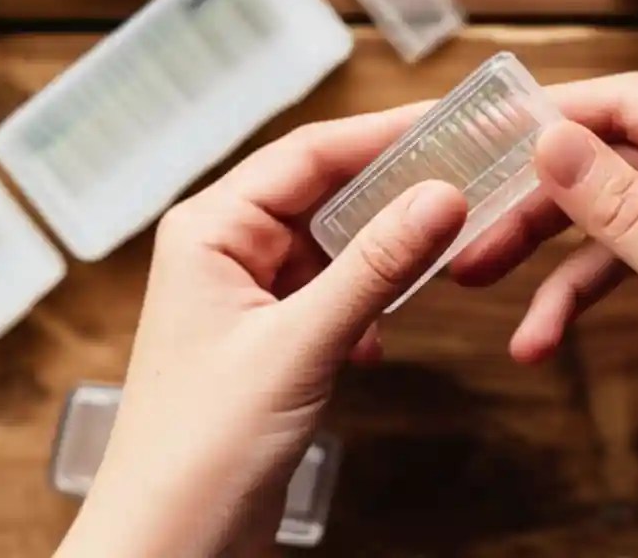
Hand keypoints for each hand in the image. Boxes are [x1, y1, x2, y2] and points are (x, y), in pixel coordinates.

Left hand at [56, 107, 467, 557]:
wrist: (169, 545)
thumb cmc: (197, 450)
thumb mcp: (298, 346)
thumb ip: (373, 268)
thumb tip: (441, 197)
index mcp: (209, 229)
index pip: (309, 154)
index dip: (383, 133)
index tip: (452, 122)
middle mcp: (225, 250)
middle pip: (324, 191)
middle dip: (393, 187)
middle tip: (468, 172)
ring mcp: (248, 296)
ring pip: (333, 245)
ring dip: (385, 249)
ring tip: (446, 241)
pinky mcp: (271, 340)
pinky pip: (333, 292)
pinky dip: (369, 302)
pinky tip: (384, 332)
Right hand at [451, 74, 637, 555]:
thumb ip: (623, 209)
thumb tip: (552, 142)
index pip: (635, 100)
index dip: (553, 114)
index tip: (485, 131)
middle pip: (622, 155)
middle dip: (544, 203)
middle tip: (475, 235)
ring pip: (629, 204)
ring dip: (563, 252)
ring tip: (492, 290)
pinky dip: (605, 281)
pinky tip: (551, 327)